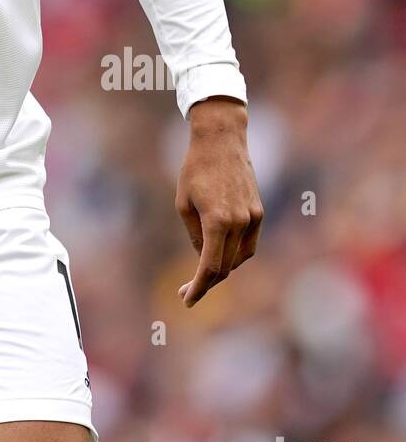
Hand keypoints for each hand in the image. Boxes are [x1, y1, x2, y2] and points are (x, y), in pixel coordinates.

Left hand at [175, 97, 262, 307]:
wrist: (221, 141)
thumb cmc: (194, 169)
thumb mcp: (183, 204)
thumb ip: (195, 235)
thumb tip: (204, 259)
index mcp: (217, 221)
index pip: (211, 267)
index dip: (199, 288)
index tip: (187, 300)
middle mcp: (239, 222)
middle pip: (226, 266)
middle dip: (206, 282)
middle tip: (187, 291)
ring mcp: (252, 217)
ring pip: (239, 257)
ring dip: (222, 269)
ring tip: (202, 275)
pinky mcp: (259, 211)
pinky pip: (248, 243)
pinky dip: (235, 254)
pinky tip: (221, 256)